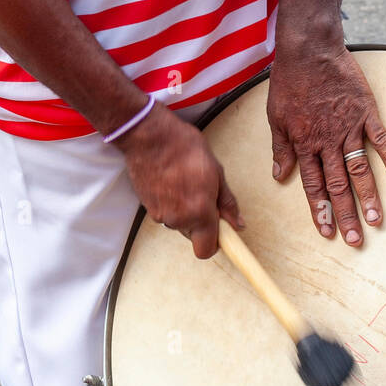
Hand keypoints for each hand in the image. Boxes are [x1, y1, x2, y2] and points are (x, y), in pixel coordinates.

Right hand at [116, 103, 242, 258]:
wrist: (149, 136)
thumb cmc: (183, 148)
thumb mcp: (216, 171)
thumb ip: (227, 203)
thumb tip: (238, 223)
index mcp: (199, 211)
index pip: (206, 250)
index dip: (215, 242)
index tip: (221, 229)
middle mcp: (178, 218)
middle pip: (193, 234)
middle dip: (201, 218)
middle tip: (204, 192)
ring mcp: (160, 214)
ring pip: (179, 221)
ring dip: (185, 208)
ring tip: (185, 181)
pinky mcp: (147, 206)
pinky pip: (165, 212)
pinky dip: (170, 202)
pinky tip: (172, 180)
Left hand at [267, 43, 385, 246]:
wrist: (309, 49)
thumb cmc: (289, 80)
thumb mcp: (275, 116)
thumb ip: (280, 148)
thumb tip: (279, 176)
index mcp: (304, 143)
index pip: (313, 185)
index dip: (320, 210)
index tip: (327, 232)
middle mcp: (327, 141)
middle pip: (338, 184)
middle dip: (345, 214)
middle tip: (354, 240)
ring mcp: (348, 127)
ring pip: (359, 169)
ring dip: (368, 196)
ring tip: (375, 220)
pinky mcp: (365, 112)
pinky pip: (381, 140)